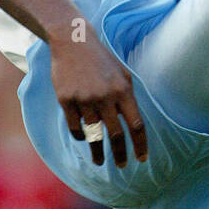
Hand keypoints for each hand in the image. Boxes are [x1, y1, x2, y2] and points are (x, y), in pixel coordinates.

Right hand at [48, 28, 147, 167]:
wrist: (73, 42)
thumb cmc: (101, 60)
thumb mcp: (122, 74)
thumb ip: (128, 98)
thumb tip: (134, 125)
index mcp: (123, 90)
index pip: (136, 125)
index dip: (140, 145)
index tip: (142, 159)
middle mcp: (105, 96)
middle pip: (116, 135)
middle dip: (120, 154)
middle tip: (122, 166)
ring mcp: (84, 99)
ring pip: (94, 135)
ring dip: (97, 152)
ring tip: (99, 161)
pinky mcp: (66, 100)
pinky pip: (75, 128)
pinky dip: (80, 136)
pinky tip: (84, 139)